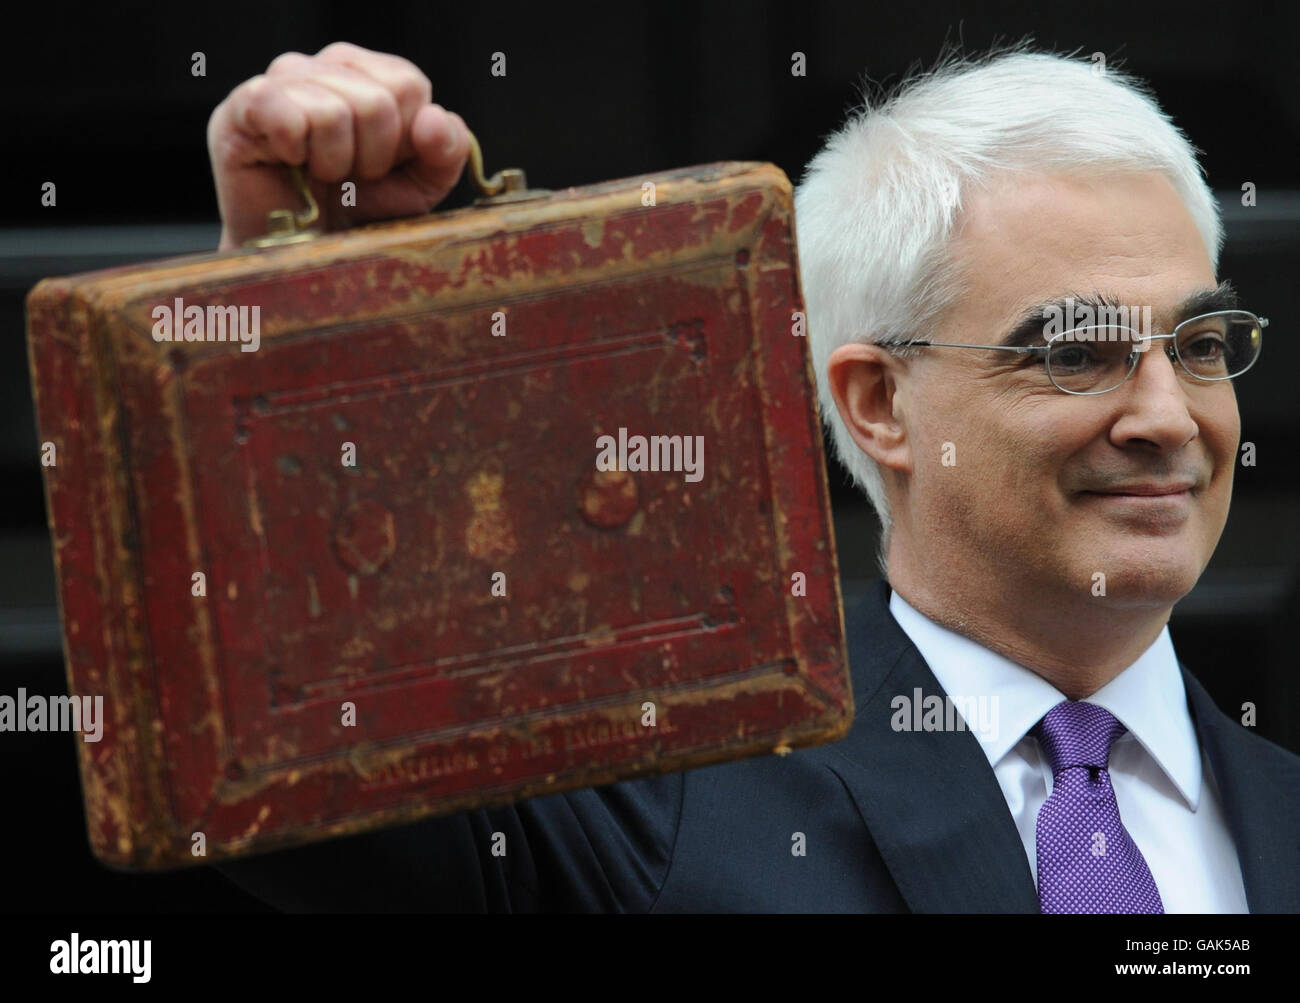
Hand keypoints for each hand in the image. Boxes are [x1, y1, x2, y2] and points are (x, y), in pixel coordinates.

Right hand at [207, 41, 467, 249]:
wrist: (304, 254)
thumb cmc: (358, 213)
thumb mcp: (419, 186)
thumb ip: (446, 150)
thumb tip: (434, 119)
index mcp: (369, 74)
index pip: (409, 84)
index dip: (406, 140)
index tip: (383, 166)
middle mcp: (324, 67)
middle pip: (378, 100)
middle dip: (373, 158)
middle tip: (348, 177)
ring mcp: (280, 82)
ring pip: (333, 112)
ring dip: (334, 163)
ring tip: (318, 175)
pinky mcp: (240, 108)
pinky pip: (283, 113)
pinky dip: (296, 151)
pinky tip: (289, 163)